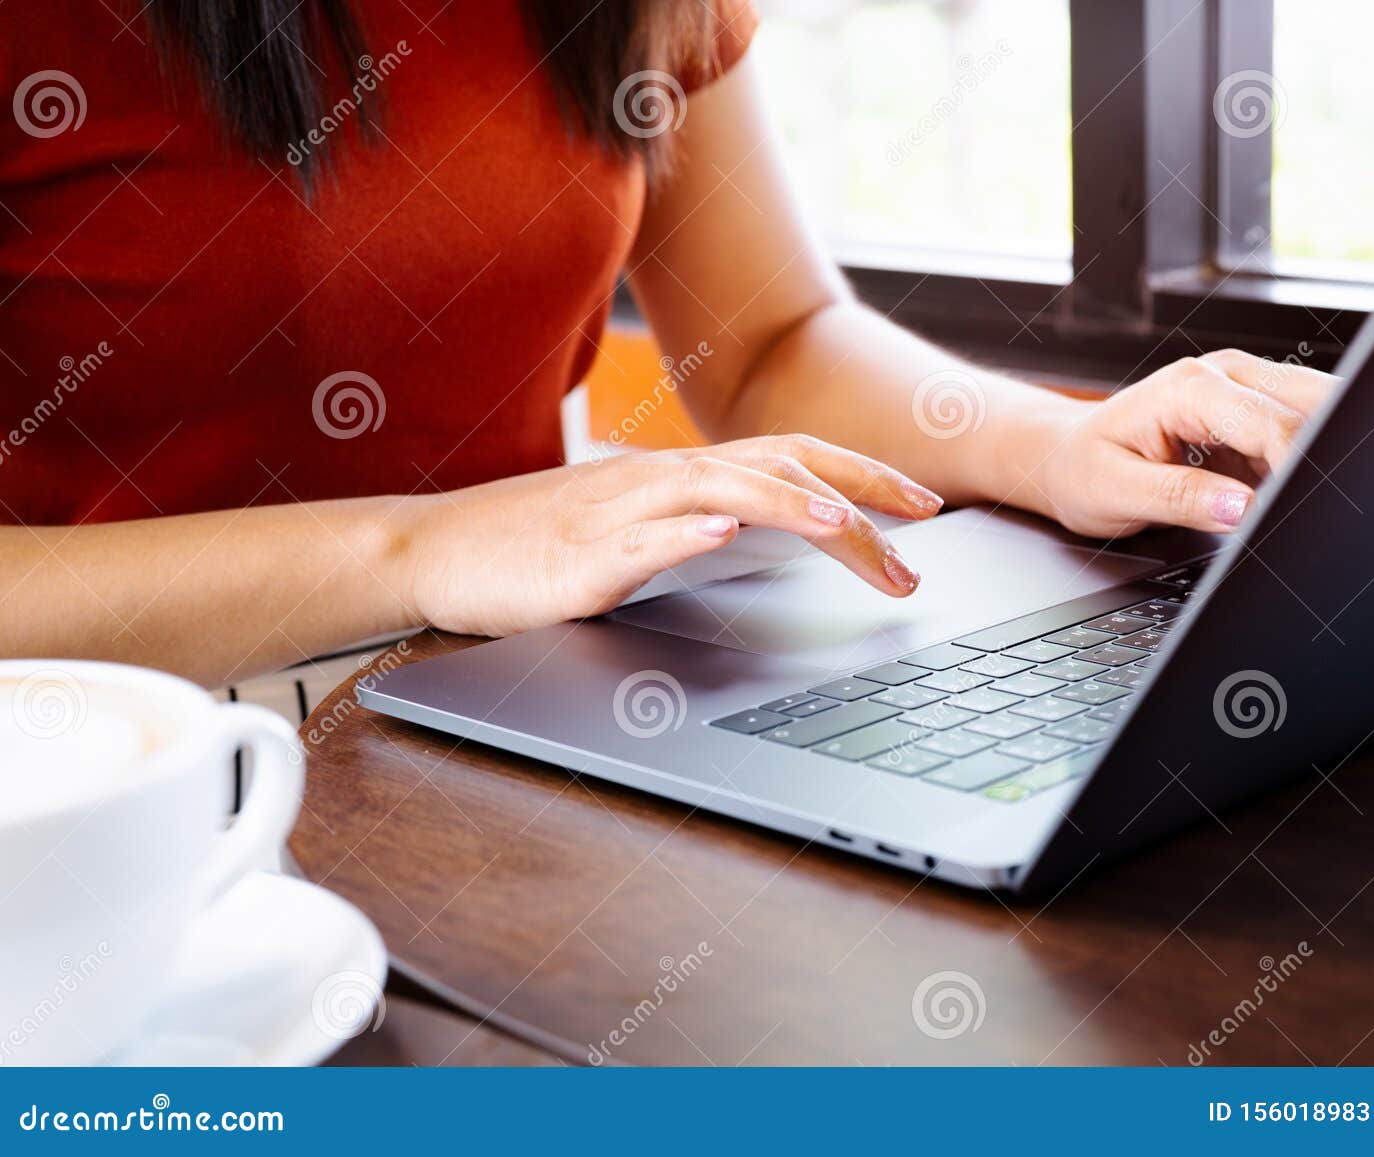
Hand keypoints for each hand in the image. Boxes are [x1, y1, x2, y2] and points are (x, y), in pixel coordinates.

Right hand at [394, 434, 942, 636]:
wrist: (433, 550)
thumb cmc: (534, 545)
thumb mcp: (633, 530)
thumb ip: (695, 525)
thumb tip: (762, 533)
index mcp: (678, 476)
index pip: (789, 458)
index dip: (861, 473)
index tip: (923, 505)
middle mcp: (656, 480)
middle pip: (774, 466)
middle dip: (855, 491)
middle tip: (920, 530)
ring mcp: (615, 515)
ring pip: (716, 490)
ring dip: (788, 504)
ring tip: (845, 525)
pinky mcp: (574, 559)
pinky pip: (633, 540)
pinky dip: (681, 532)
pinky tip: (720, 533)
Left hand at [1014, 349, 1338, 537]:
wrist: (1064, 458)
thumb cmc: (1081, 471)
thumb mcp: (1116, 492)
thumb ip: (1180, 498)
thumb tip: (1240, 508)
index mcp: (1190, 389)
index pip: (1272, 424)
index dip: (1300, 468)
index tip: (1309, 508)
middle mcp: (1224, 376)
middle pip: (1312, 404)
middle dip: (1329, 453)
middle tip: (1333, 506)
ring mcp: (1243, 391)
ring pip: (1317, 411)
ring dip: (1324, 454)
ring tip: (1317, 503)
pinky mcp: (1251, 415)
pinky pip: (1300, 433)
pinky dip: (1307, 463)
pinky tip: (1300, 495)